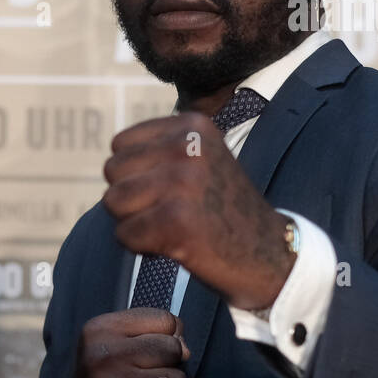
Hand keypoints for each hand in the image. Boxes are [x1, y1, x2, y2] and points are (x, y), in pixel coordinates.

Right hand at [64, 309, 188, 377]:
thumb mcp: (114, 343)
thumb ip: (153, 333)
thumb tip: (187, 349)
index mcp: (98, 330)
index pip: (165, 320)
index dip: (163, 337)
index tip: (142, 351)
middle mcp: (103, 357)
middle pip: (174, 349)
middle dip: (167, 364)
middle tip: (140, 377)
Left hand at [102, 113, 294, 310]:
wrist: (268, 252)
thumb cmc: (221, 208)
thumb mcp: (198, 160)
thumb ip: (158, 150)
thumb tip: (110, 161)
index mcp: (192, 125)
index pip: (120, 144)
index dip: (134, 174)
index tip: (169, 189)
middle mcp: (188, 146)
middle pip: (112, 171)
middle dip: (130, 197)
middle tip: (168, 210)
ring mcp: (183, 181)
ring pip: (114, 201)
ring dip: (133, 221)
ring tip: (170, 225)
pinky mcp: (176, 220)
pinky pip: (125, 234)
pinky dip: (142, 246)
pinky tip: (175, 244)